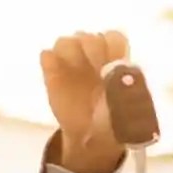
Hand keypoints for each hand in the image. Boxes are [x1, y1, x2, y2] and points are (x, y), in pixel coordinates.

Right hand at [39, 30, 128, 172]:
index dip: (113, 47)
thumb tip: (119, 72)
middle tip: (98, 71)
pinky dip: (50, 61)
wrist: (92, 136)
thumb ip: (123, 87)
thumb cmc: (114, 117)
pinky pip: (46, 55)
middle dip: (93, 48)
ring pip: (65, 41)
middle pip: (89, 37)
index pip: (113, 37)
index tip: (114, 64)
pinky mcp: (52, 73)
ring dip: (70, 51)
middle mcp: (92, 56)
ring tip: (76, 71)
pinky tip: (58, 75)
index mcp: (114, 59)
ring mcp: (71, 62)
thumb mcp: (126, 105)